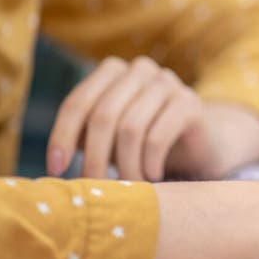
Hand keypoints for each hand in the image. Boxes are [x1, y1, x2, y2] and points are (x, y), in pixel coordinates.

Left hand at [47, 56, 258, 180]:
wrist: (203, 143)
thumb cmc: (147, 143)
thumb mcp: (109, 137)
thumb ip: (84, 136)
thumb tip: (54, 162)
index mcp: (114, 71)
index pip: (79, 102)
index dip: (61, 137)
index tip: (55, 170)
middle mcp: (141, 70)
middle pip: (103, 116)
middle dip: (93, 157)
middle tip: (94, 188)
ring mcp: (169, 83)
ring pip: (130, 129)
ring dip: (124, 166)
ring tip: (129, 187)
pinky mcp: (190, 104)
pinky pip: (157, 138)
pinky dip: (148, 164)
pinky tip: (152, 176)